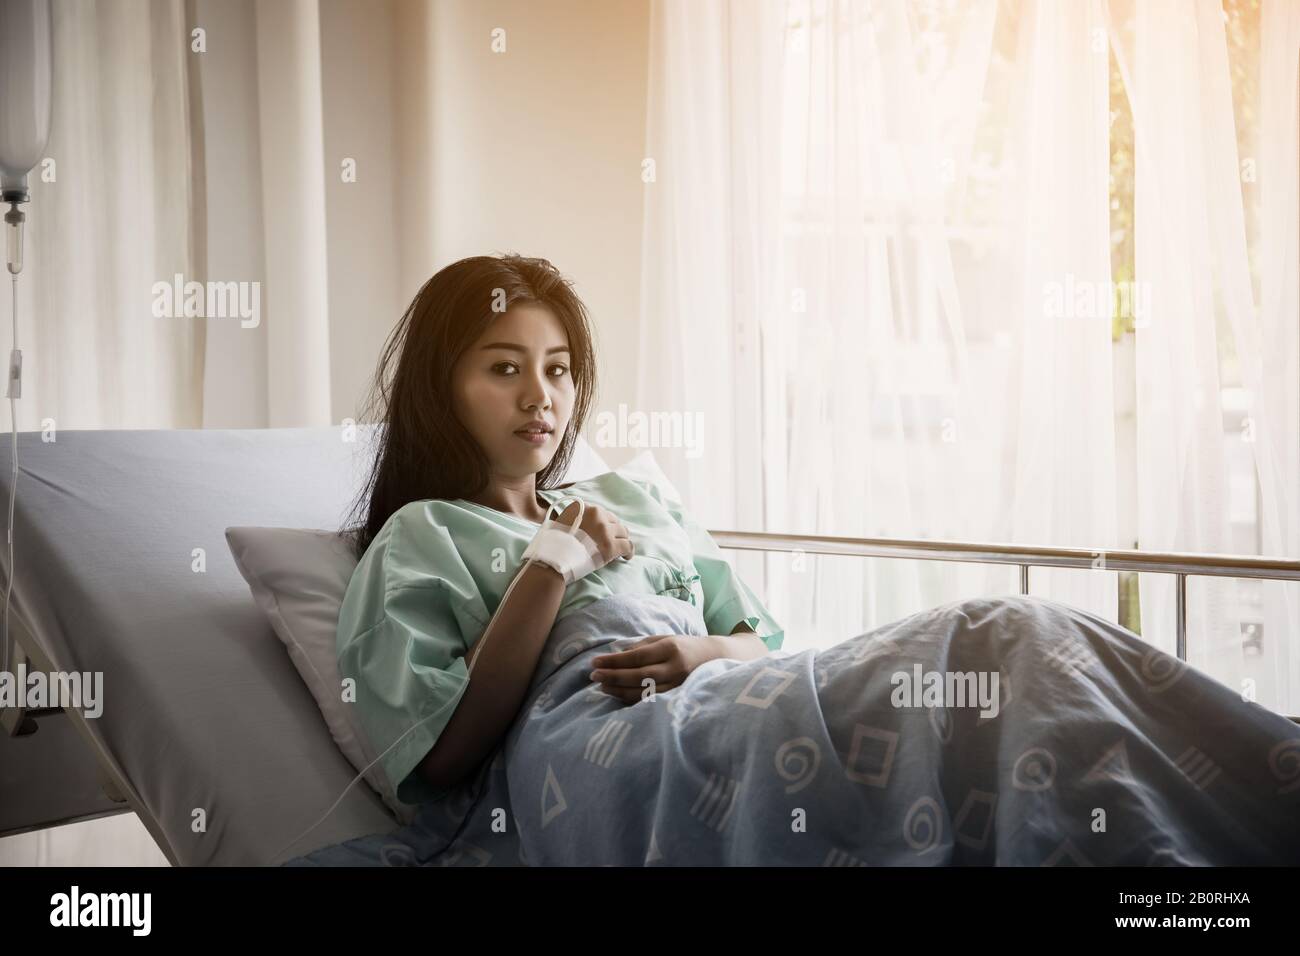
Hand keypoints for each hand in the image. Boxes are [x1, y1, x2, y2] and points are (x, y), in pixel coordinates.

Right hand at [555, 500, 633, 569]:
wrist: (553, 558)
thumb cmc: (553, 543)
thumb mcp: (559, 521)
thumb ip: (571, 517)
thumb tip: (573, 520)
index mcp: (585, 508)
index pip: (601, 513)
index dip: (603, 523)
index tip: (601, 531)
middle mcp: (597, 515)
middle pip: (614, 521)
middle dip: (613, 531)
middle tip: (610, 541)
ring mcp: (605, 531)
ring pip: (623, 532)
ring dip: (621, 540)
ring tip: (619, 549)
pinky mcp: (611, 546)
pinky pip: (628, 546)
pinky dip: (628, 552)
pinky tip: (626, 557)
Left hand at [589, 635, 715, 703]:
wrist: (715, 659)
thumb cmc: (684, 646)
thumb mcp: (664, 639)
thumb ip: (641, 646)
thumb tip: (617, 655)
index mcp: (670, 649)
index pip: (636, 657)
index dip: (614, 661)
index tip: (595, 662)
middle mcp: (674, 668)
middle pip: (638, 676)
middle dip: (613, 677)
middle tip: (593, 676)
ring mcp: (677, 685)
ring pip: (643, 692)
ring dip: (619, 690)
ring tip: (602, 687)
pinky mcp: (677, 698)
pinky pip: (650, 702)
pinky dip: (632, 699)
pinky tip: (618, 695)